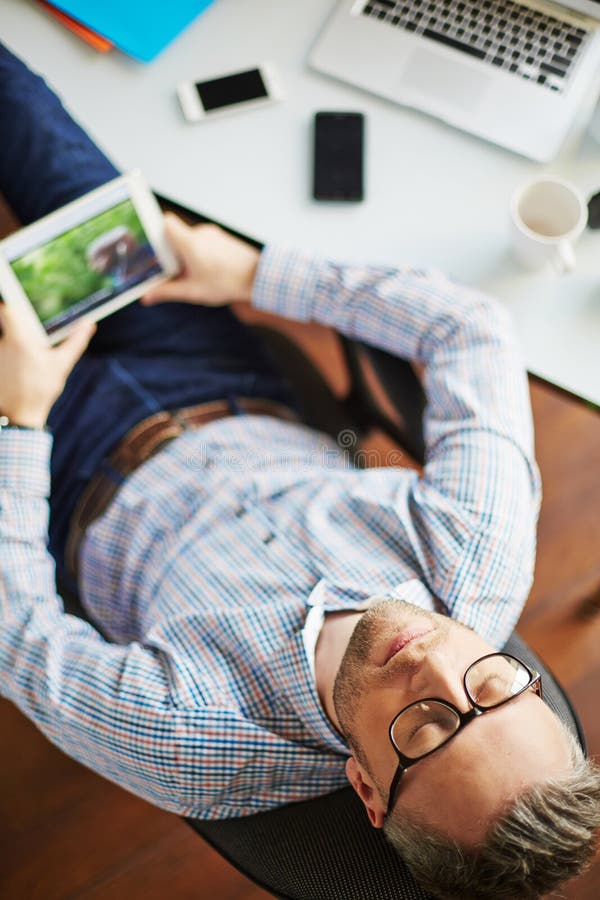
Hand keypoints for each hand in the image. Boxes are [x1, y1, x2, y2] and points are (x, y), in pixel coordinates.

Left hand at [0, 302, 95, 428]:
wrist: (21, 415)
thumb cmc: (41, 389)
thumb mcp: (61, 365)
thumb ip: (75, 342)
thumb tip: (89, 324)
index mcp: (20, 339)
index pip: (7, 310)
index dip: (8, 304)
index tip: (12, 301)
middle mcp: (4, 344)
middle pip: (6, 325)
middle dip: (17, 330)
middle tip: (31, 344)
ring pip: (4, 342)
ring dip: (12, 347)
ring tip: (26, 365)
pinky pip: (2, 356)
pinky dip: (7, 361)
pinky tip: (16, 373)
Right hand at [141, 213, 260, 306]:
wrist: (258, 279)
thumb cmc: (227, 283)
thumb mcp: (193, 291)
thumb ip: (168, 292)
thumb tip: (148, 297)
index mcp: (190, 242)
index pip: (167, 222)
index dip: (158, 232)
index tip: (156, 248)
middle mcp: (201, 233)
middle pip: (178, 234)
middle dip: (174, 252)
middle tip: (176, 271)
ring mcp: (215, 234)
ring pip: (192, 239)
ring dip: (189, 254)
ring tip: (196, 274)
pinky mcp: (224, 238)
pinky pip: (205, 241)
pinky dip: (202, 253)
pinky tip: (209, 270)